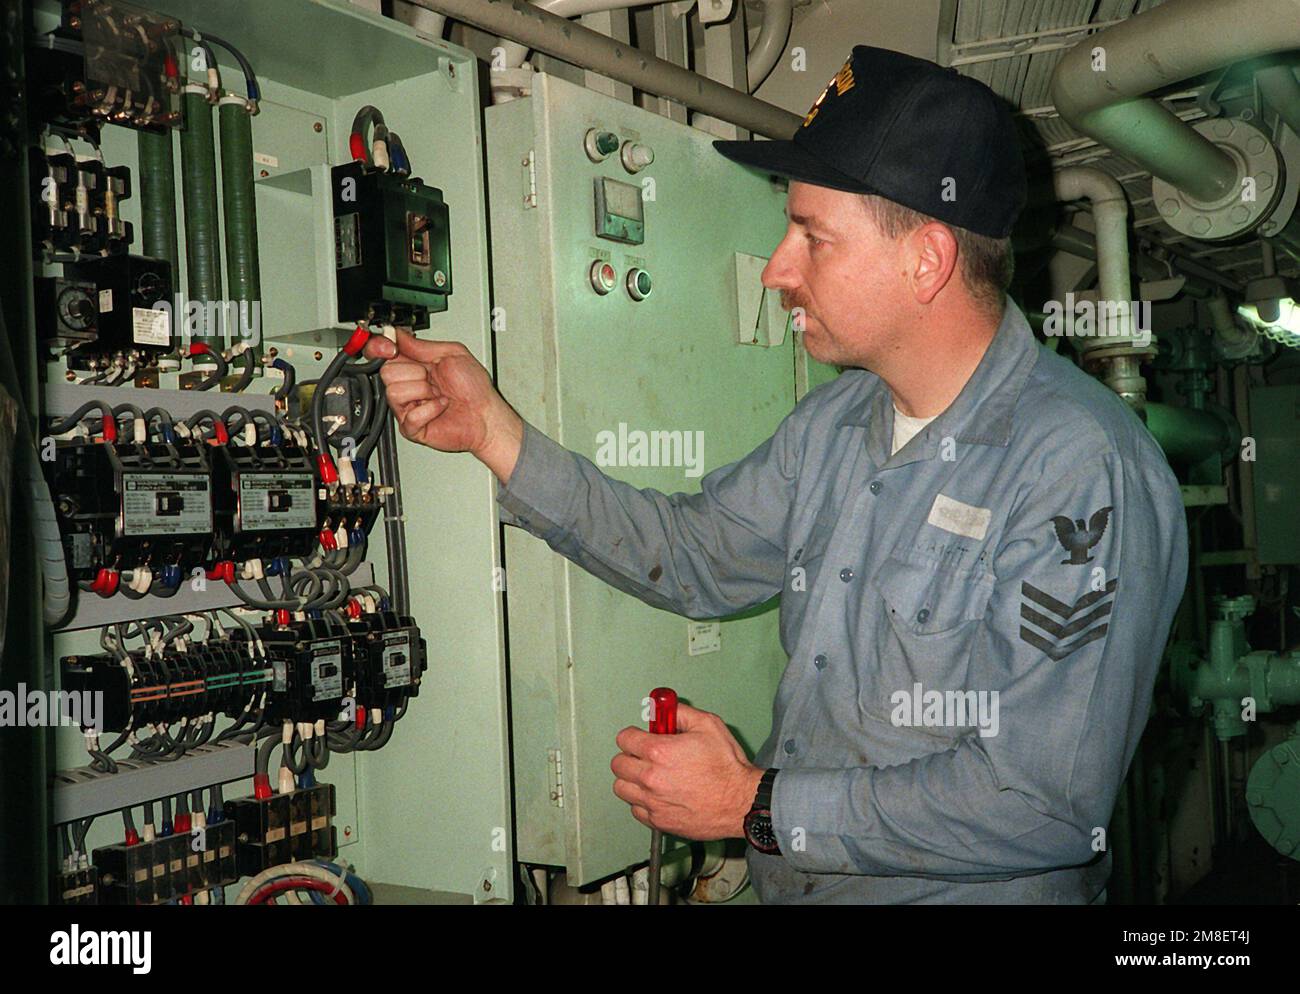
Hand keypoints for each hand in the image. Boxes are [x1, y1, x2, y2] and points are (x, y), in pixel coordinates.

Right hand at [363, 332, 523, 481]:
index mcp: (414, 365)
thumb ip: (422, 345)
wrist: (485, 416)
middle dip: (414, 372)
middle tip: (433, 379)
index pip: (382, 353)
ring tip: (438, 394)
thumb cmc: (475, 389)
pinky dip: (430, 410)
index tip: (391, 348)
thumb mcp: (453, 354)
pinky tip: (440, 407)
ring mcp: (408, 407)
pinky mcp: (412, 427)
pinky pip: (409, 416)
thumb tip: (398, 335)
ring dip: (423, 391)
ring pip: (394, 392)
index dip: (380, 348)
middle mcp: (408, 385)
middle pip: (386, 372)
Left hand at [611, 703, 763, 840]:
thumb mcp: (708, 725)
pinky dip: (642, 801)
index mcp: (659, 752)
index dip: (633, 735)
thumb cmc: (727, 767)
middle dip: (630, 756)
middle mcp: (651, 778)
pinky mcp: (658, 820)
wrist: (740, 802)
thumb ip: (680, 713)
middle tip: (644, 756)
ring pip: (621, 787)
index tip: (640, 737)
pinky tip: (657, 794)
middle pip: (618, 764)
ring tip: (648, 775)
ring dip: (631, 779)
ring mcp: (653, 802)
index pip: (624, 739)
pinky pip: (635, 809)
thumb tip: (664, 710)